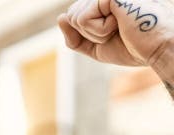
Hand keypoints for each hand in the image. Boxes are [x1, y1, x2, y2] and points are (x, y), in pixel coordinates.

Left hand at [58, 0, 173, 74]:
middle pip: (71, 16)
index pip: (72, 18)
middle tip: (116, 32)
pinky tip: (120, 23)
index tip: (114, 34)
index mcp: (103, 3)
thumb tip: (60, 18)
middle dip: (89, 33)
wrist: (157, 47)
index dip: (86, 34)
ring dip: (95, 33)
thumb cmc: (133, 46)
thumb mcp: (96, 46)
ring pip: (75, 18)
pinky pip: (83, 19)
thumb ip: (75, 36)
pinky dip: (98, 30)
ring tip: (119, 27)